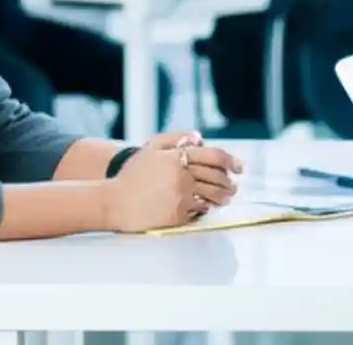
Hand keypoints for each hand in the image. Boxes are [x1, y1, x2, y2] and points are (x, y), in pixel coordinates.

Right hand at [103, 143, 242, 231]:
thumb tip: (199, 138)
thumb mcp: (150, 149)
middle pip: (217, 177)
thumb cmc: (131, 175)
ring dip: (224, 196)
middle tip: (234, 185)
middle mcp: (182, 175)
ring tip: (227, 197)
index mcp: (177, 157)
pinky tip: (208, 206)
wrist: (113, 201)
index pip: (214, 156)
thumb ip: (175, 139)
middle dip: (229, 181)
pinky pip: (200, 209)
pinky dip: (207, 207)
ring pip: (213, 195)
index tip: (239, 167)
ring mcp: (181, 195)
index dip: (231, 161)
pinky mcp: (178, 214)